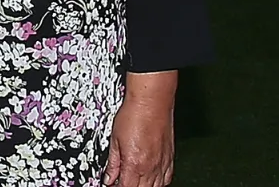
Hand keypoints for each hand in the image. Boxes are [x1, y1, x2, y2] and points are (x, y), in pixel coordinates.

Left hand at [105, 72, 175, 186]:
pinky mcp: (170, 158)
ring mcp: (162, 164)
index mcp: (135, 164)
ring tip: (135, 180)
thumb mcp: (115, 138)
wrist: (151, 100)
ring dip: (144, 186)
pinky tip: (152, 178)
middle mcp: (150, 168)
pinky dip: (159, 182)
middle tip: (123, 180)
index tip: (113, 183)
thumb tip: (109, 177)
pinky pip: (167, 179)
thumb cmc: (133, 113)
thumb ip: (113, 162)